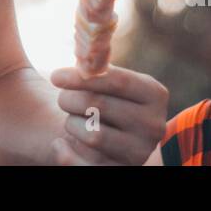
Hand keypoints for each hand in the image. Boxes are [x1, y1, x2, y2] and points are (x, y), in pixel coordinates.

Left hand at [49, 64, 167, 164]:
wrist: (121, 140)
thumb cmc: (110, 100)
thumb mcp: (113, 82)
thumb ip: (98, 64)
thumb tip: (81, 37)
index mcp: (155, 94)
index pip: (116, 80)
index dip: (81, 76)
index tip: (55, 76)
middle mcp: (154, 125)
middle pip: (100, 106)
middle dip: (70, 99)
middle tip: (61, 98)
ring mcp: (140, 152)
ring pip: (92, 135)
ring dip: (71, 124)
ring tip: (71, 120)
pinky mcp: (123, 172)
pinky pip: (85, 165)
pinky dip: (66, 153)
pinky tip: (60, 143)